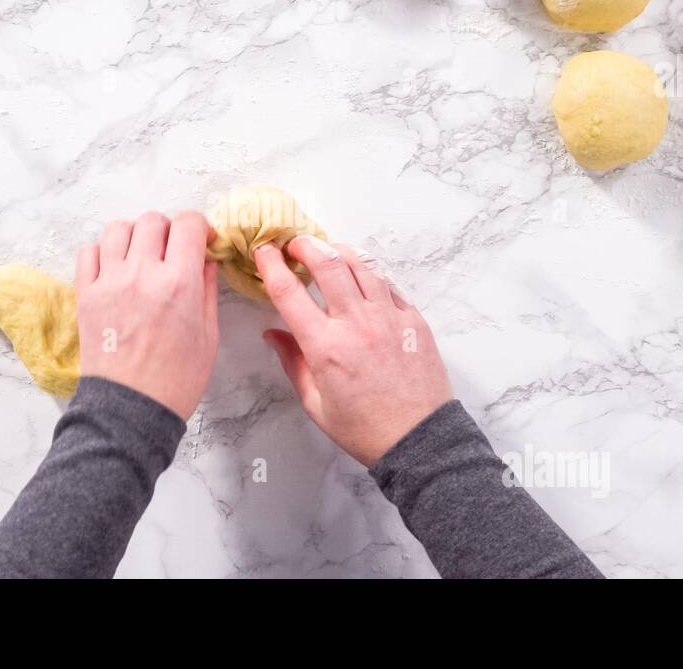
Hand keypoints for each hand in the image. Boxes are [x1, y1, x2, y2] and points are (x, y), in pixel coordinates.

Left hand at [75, 212, 218, 419]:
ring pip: (118, 228)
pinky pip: (88, 252)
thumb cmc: (175, 380)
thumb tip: (205, 260)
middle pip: (153, 220)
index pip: (188, 224)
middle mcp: (142, 274)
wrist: (131, 409)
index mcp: (179, 283)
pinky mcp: (86, 294)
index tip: (202, 242)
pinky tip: (114, 268)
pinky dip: (102, 252)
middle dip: (169, 229)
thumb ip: (207, 290)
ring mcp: (109, 282)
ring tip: (141, 255)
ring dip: (134, 235)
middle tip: (173, 250)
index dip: (199, 227)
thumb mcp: (208, 335)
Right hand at [254, 236, 451, 466]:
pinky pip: (388, 283)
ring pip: (361, 264)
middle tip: (295, 244)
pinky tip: (361, 276)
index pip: (288, 292)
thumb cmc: (365, 429)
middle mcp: (357, 324)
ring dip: (338, 250)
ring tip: (327, 251)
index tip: (263, 250)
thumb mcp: (316, 404)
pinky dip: (369, 273)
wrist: (419, 439)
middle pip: (327, 264)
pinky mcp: (413, 319)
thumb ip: (292, 363)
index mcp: (326, 348)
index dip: (271, 264)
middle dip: (305, 245)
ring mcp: (389, 318)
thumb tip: (273, 333)